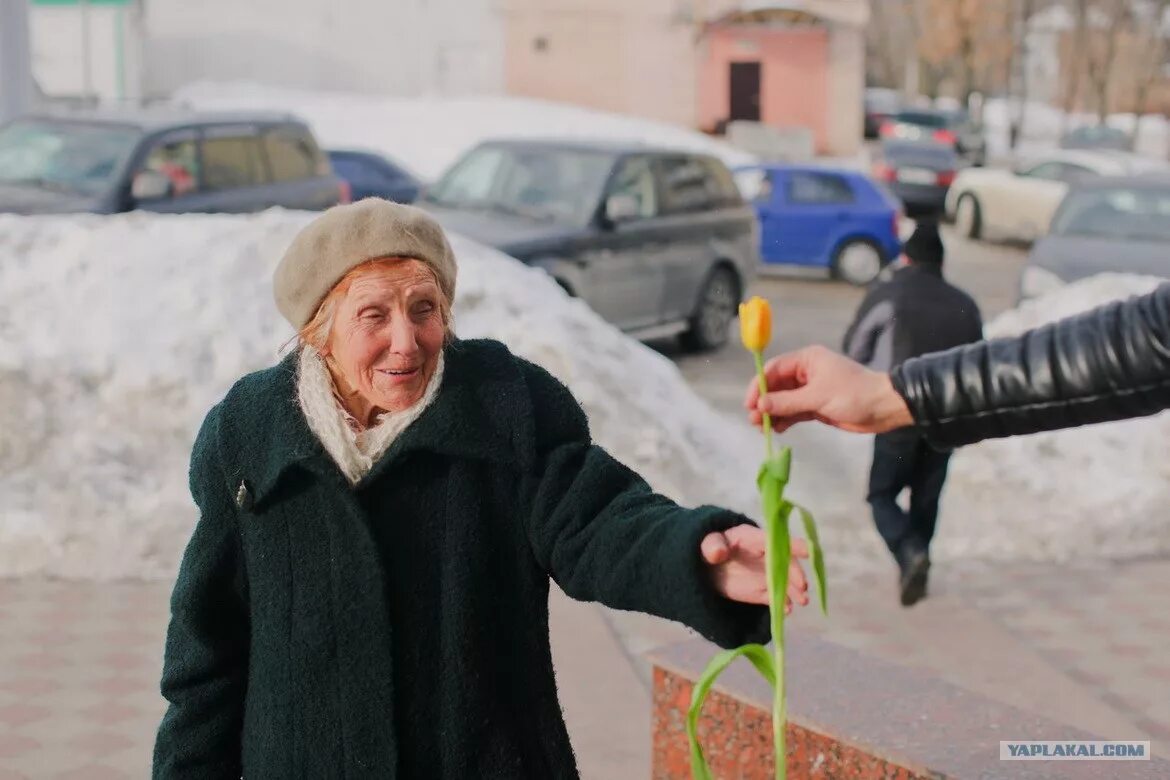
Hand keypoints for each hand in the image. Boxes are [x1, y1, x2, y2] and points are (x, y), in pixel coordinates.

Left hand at [701, 525, 809, 613]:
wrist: (706, 566)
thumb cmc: (709, 547)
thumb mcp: (707, 542)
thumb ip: (712, 546)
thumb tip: (718, 552)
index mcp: (754, 538)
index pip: (777, 540)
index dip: (793, 544)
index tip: (808, 551)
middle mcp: (766, 556)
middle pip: (786, 563)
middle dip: (795, 573)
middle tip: (802, 586)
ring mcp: (765, 574)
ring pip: (784, 581)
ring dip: (795, 591)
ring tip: (802, 601)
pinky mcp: (761, 590)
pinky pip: (774, 597)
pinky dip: (782, 603)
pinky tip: (787, 610)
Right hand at [743, 346, 913, 434]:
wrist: (884, 408)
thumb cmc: (853, 394)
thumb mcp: (818, 396)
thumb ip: (787, 401)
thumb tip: (760, 404)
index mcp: (807, 360)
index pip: (774, 369)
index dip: (758, 385)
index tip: (750, 404)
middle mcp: (806, 373)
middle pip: (776, 386)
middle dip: (764, 402)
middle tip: (754, 419)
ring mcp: (811, 390)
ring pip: (783, 401)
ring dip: (772, 413)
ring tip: (762, 428)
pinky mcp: (816, 406)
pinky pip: (794, 412)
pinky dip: (785, 420)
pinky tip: (778, 429)